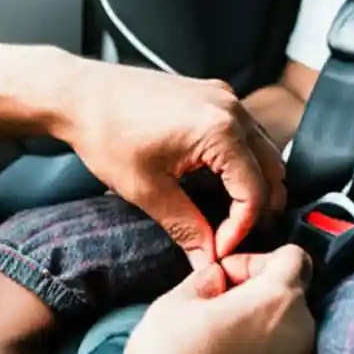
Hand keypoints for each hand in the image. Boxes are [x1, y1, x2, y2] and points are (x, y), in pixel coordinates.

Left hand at [55, 61, 286, 267]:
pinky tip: (217, 183)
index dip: (241, 229)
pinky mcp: (216, 97)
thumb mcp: (146, 191)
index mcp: (220, 131)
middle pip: (273, 172)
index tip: (218, 249)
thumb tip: (207, 259)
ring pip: (266, 153)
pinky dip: (244, 163)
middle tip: (228, 236)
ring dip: (253, 186)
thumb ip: (185, 228)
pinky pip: (248, 135)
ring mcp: (227, 99)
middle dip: (256, 210)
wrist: (81, 94)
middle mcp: (232, 110)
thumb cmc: (106, 133)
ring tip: (225, 214)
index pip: (255, 192)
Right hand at [118, 245, 314, 353]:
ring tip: (212, 337)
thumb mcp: (175, 304)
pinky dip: (256, 353)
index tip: (223, 277)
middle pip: (289, 294)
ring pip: (284, 329)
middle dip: (255, 291)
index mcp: (278, 301)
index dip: (256, 259)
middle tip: (213, 305)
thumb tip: (218, 279)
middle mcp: (299, 334)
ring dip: (255, 324)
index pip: (294, 257)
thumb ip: (205, 282)